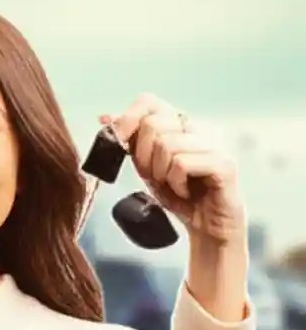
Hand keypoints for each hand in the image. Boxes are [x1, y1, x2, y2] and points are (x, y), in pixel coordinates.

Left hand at [105, 92, 246, 244]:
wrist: (207, 227)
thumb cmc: (179, 195)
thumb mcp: (146, 166)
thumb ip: (129, 142)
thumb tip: (105, 117)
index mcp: (180, 125)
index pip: (148, 102)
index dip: (127, 121)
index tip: (119, 144)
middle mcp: (199, 128)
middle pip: (153, 123)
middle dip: (142, 155)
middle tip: (154, 175)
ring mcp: (214, 144)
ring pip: (166, 144)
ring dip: (160, 172)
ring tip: (172, 185)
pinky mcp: (224, 164)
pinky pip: (182, 163)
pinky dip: (175, 182)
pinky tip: (184, 191)